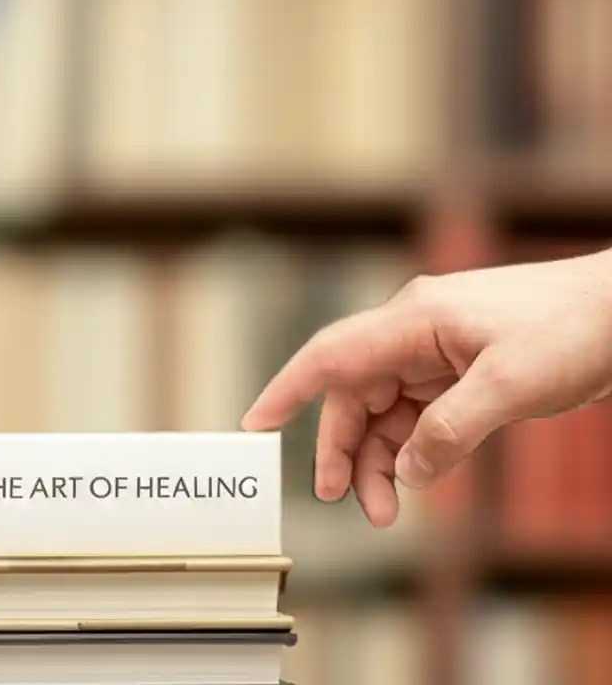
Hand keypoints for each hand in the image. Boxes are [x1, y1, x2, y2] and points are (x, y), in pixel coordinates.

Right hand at [242, 249, 611, 527]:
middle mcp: (416, 333)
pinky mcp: (462, 371)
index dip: (287, 390)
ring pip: (385, 412)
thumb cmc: (575, 327)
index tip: (254, 424)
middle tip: (345, 501)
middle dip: (345, 451)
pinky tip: (420, 478)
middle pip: (354, 396)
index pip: (330, 356)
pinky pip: (419, 415)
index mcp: (414, 321)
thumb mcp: (510, 386)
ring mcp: (438, 352)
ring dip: (381, 459)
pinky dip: (414, 449)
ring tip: (387, 509)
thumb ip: (449, 431)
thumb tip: (408, 473)